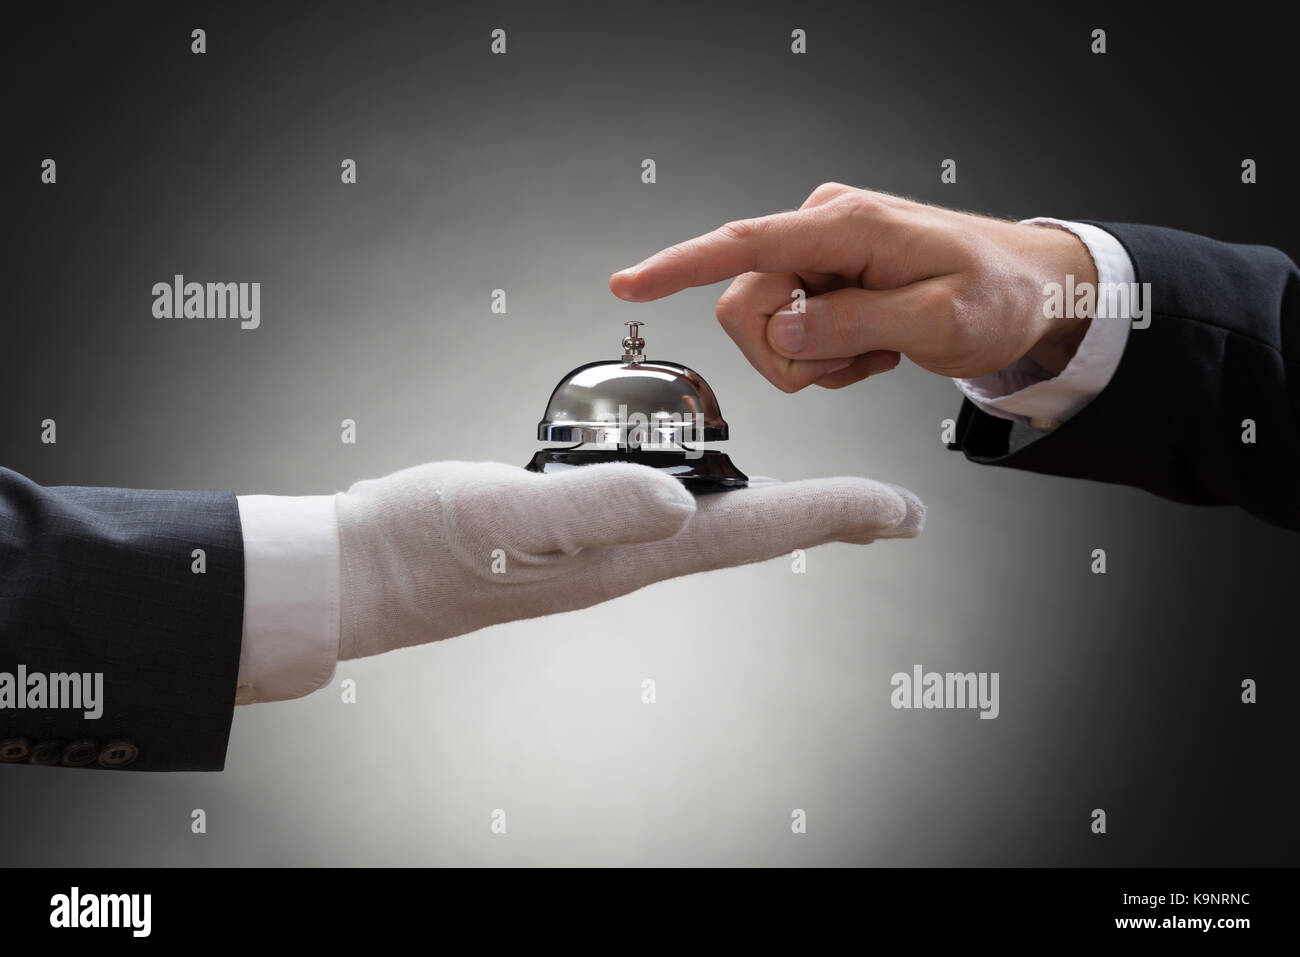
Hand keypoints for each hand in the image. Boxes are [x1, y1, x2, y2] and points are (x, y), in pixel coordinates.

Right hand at [334, 460, 923, 659]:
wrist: (366, 572)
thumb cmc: (424, 546)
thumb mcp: (504, 517)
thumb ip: (591, 509)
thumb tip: (679, 504)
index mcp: (630, 548)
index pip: (755, 527)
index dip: (835, 514)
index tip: (904, 510)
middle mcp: (630, 553)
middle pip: (753, 534)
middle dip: (827, 518)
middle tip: (888, 510)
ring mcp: (603, 546)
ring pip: (716, 526)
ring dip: (779, 511)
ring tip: (824, 499)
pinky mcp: (573, 531)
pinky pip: (666, 512)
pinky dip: (711, 496)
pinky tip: (703, 486)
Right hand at [609, 183, 1096, 390]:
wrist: (1029, 292)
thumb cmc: (998, 294)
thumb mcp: (938, 320)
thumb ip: (854, 326)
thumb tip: (783, 335)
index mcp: (846, 226)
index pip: (743, 245)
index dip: (678, 267)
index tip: (629, 285)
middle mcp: (822, 232)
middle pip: (748, 306)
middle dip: (792, 352)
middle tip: (860, 357)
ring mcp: (821, 256)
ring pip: (768, 330)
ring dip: (818, 359)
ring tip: (876, 348)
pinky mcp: (825, 280)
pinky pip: (793, 336)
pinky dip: (831, 357)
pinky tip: (874, 344)